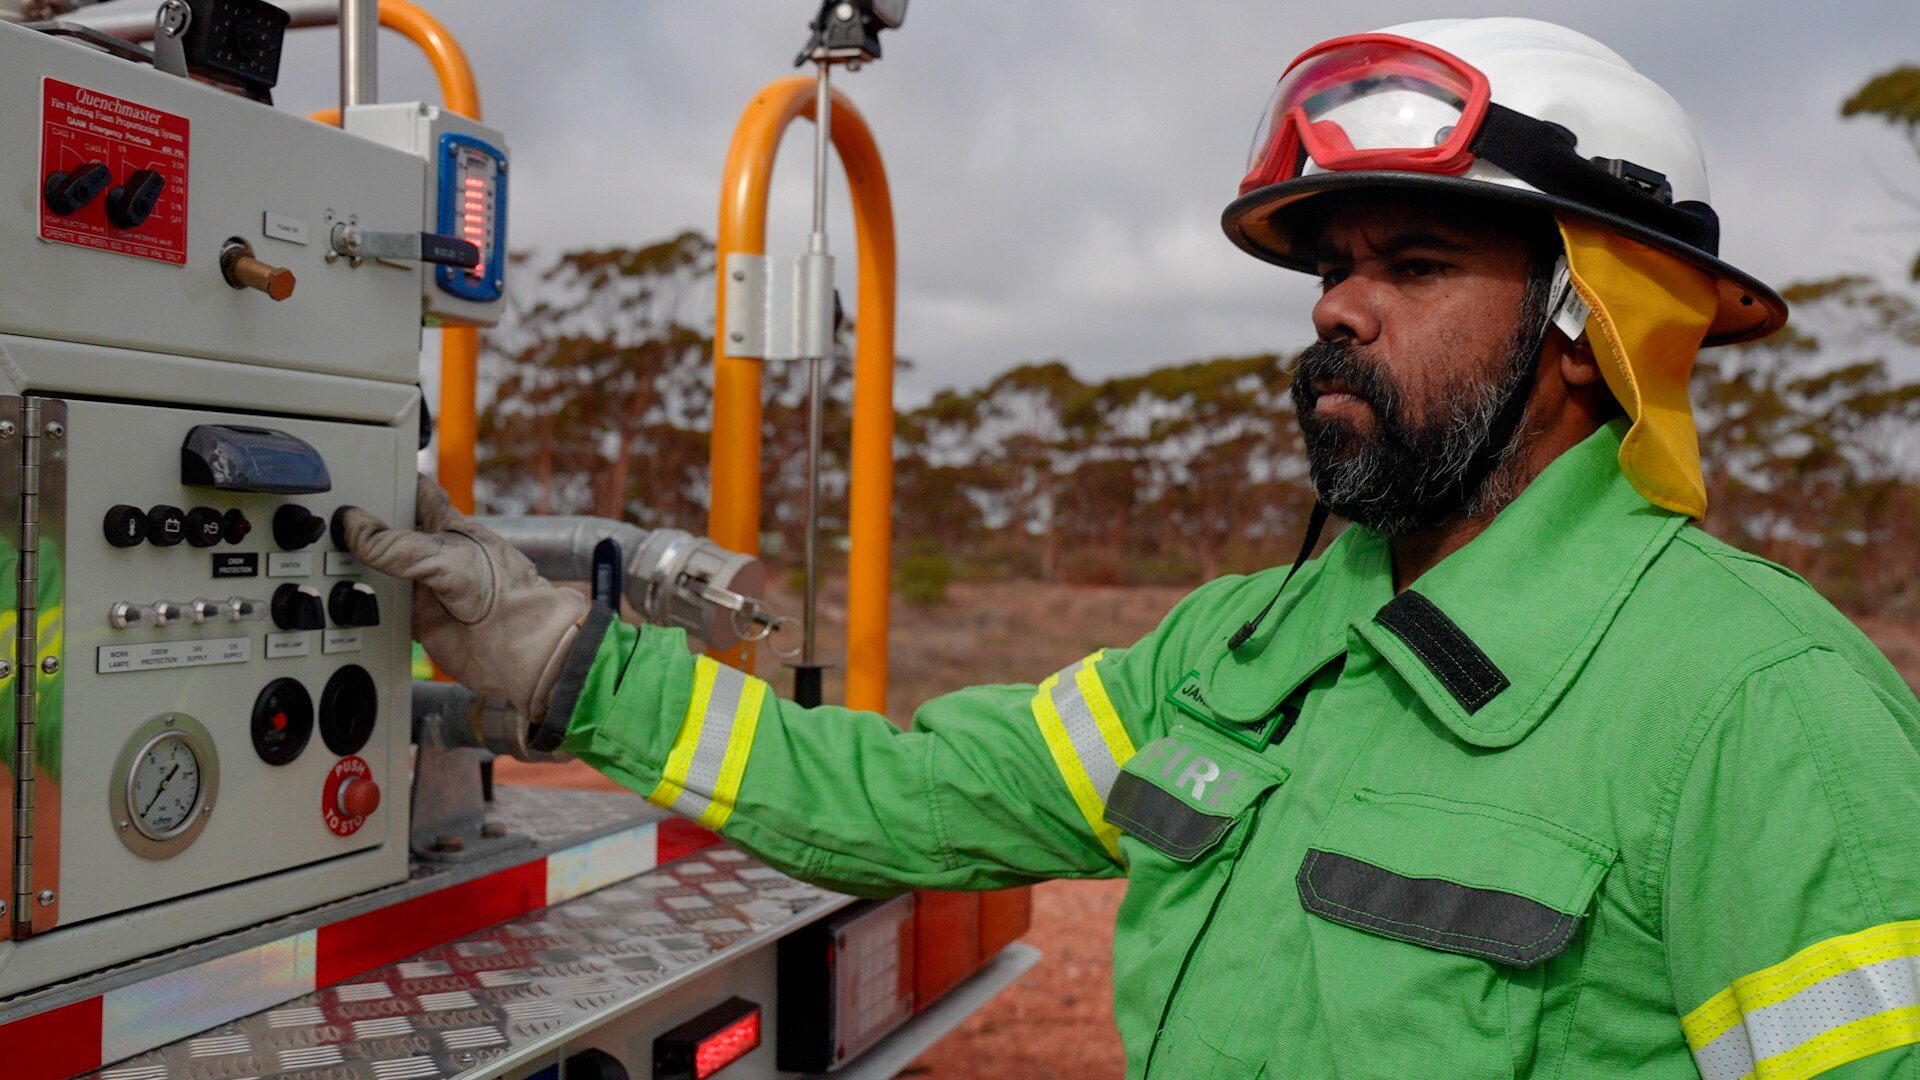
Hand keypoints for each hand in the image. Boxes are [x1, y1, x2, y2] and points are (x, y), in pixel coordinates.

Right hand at [340, 475, 592, 725]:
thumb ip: (396, 544)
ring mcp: (424, 587)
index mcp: (447, 525)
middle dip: (364, 526)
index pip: (415, 491)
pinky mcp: (417, 619)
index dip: (393, 478)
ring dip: (360, 568)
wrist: (519, 648)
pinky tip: (344, 600)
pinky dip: (365, 605)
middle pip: (390, 532)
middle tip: (328, 519)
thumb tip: (353, 526)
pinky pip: (382, 608)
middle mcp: (433, 554)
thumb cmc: (506, 591)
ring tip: (324, 558)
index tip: (364, 468)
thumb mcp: (444, 555)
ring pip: (381, 570)